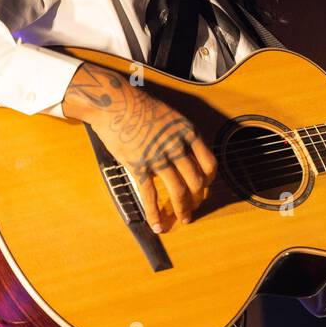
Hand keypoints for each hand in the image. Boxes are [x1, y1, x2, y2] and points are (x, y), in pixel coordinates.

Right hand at [61, 62, 216, 231]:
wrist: (114, 102)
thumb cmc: (140, 108)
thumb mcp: (171, 117)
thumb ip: (181, 137)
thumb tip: (187, 157)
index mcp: (188, 132)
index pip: (209, 162)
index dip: (210, 179)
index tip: (206, 187)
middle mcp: (177, 146)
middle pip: (197, 180)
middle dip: (198, 199)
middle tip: (195, 207)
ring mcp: (158, 157)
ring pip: (178, 191)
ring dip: (183, 209)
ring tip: (184, 220)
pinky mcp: (138, 166)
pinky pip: (150, 195)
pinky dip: (155, 213)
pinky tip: (157, 224)